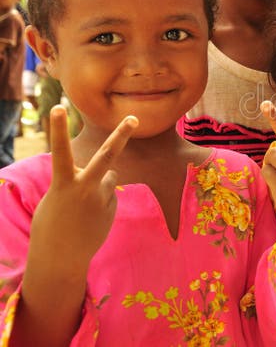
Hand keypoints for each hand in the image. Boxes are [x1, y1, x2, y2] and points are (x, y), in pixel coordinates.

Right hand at [29, 105, 136, 270]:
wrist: (60, 258)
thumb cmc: (52, 224)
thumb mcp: (59, 197)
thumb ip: (81, 180)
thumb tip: (110, 172)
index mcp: (63, 184)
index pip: (60, 151)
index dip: (57, 129)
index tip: (58, 107)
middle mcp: (85, 188)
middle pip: (106, 156)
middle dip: (121, 135)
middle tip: (134, 118)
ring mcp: (101, 199)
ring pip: (109, 178)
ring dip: (100, 185)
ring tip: (84, 207)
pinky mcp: (111, 208)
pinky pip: (109, 195)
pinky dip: (103, 201)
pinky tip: (91, 217)